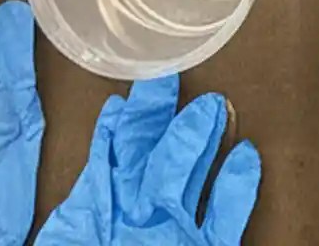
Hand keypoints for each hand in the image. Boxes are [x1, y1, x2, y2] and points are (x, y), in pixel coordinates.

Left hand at [37, 76, 259, 244]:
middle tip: (180, 87)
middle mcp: (135, 224)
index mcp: (94, 218)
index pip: (108, 162)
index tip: (128, 99)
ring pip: (186, 182)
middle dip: (164, 124)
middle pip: (150, 161)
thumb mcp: (70, 238)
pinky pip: (223, 223)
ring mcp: (170, 236)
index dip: (117, 129)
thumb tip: (92, 150)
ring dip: (200, 144)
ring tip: (214, 107)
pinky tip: (248, 158)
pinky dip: (236, 192)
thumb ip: (78, 209)